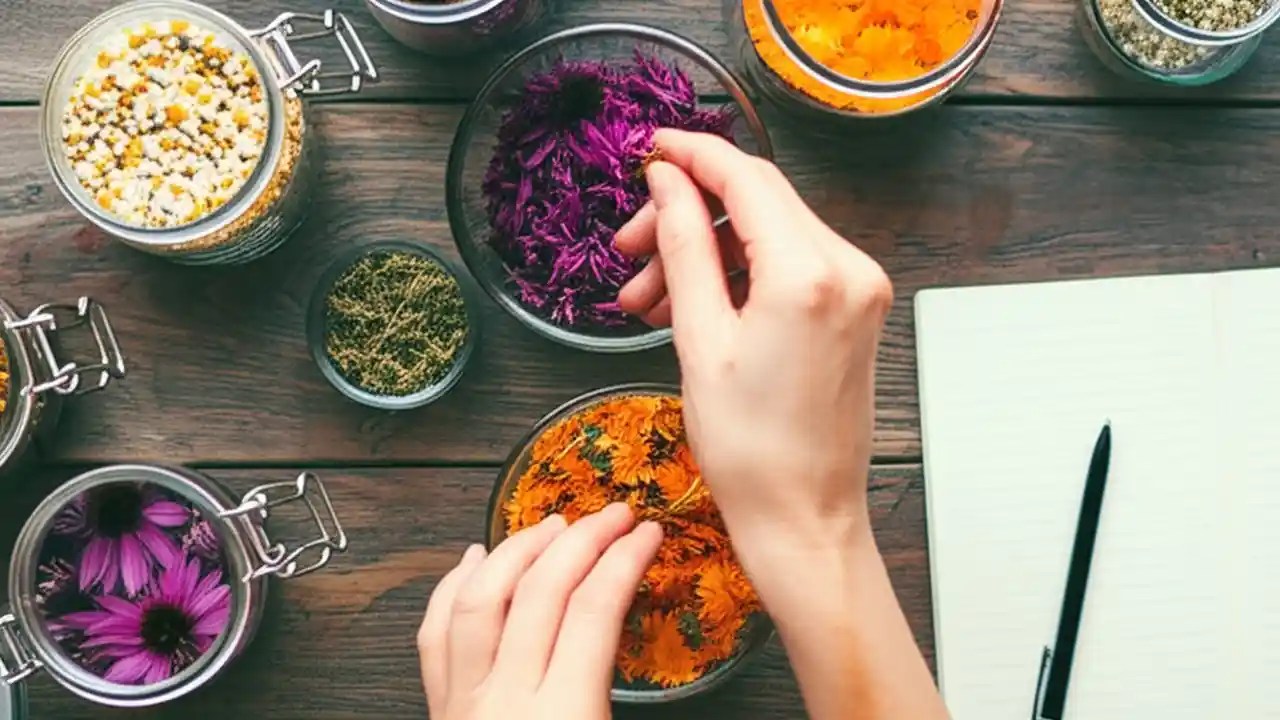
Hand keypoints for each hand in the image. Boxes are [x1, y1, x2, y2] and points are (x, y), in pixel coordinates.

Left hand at [417, 503, 662, 719]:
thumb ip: (618, 688)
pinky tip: (474, 558)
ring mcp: (463, 700)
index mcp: (565, 714)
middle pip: (540, 592)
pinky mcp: (437, 708)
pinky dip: (453, 586)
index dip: (624, 560)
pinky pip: (435, 634)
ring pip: (478, 600)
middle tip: (613, 515)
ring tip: (552, 526)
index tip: (646, 533)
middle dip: (582, 540)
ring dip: (517, 550)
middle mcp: (506, 698)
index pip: (595, 611)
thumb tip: (631, 619)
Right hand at [616, 129, 893, 560]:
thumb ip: (684, 248)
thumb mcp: (700, 341)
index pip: (746, 178)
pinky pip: (788, 265)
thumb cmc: (751, 450)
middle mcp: (849, 269)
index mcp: (809, 274)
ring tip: (646, 298)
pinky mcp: (854, 310)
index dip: (691, 155)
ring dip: (705, 250)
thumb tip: (668, 182)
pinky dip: (737, 275)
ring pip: (768, 233)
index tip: (649, 149)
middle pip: (757, 201)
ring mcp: (859, 289)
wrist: (804, 518)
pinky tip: (687, 306)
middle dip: (687, 215)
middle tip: (630, 250)